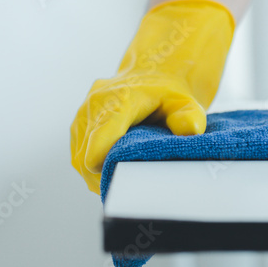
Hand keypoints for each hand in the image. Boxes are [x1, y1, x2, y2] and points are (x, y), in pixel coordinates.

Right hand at [70, 0, 234, 193]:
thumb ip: (190, 116)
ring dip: (95, 175)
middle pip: (86, 152)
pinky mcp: (79, 124)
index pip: (102, 133)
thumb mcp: (187, 102)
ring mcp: (84, 113)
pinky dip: (91, 167)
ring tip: (119, 183)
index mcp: (119, 98)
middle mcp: (95, 103)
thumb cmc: (168, 94)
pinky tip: (110, 172)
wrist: (153, 75)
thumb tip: (190, 129)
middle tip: (124, 190)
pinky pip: (77, 153)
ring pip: (78, 156)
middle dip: (102, 176)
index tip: (107, 175)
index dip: (101, 157)